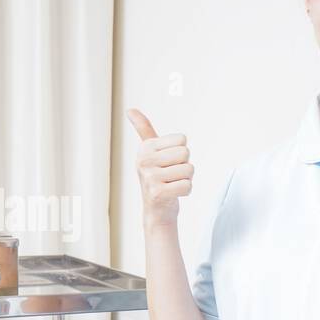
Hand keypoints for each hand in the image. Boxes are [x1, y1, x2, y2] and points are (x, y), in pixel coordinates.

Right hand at [126, 108, 192, 227]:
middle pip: (186, 153)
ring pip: (189, 170)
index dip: (181, 152)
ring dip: (185, 179)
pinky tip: (173, 194)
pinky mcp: (158, 193)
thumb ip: (143, 129)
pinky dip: (186, 191)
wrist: (156, 210)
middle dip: (184, 166)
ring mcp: (149, 177)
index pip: (182, 139)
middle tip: (171, 175)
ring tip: (172, 184)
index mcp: (145, 147)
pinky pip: (188, 186)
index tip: (168, 162)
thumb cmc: (157, 177)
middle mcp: (144, 161)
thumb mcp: (150, 151)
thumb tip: (130, 109)